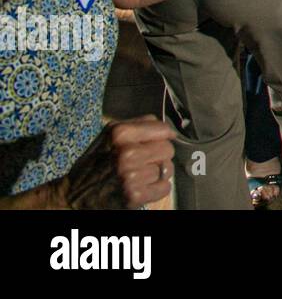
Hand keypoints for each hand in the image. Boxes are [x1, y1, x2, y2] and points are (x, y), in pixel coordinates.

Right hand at [61, 116, 175, 208]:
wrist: (73, 194)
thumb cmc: (95, 162)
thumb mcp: (110, 135)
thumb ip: (139, 125)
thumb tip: (168, 129)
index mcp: (120, 133)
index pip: (164, 130)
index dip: (163, 136)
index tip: (157, 142)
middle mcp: (126, 153)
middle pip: (168, 149)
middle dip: (159, 156)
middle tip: (144, 161)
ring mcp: (131, 175)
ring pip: (167, 169)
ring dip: (157, 173)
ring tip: (140, 175)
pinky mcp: (134, 195)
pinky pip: (165, 187)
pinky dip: (157, 188)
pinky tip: (142, 186)